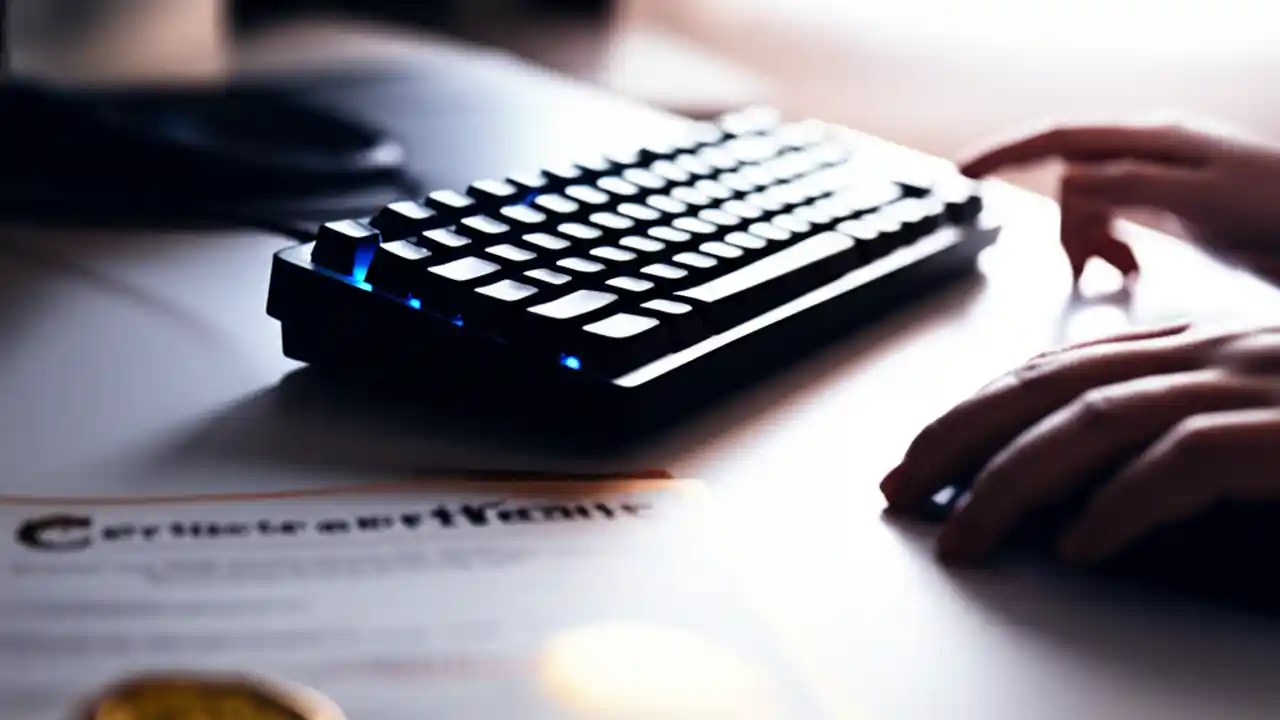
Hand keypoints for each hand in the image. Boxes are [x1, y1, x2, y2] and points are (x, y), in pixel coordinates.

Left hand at [880, 324, 1279, 564]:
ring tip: (964, 535)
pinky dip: (1121, 503)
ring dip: (1011, 480)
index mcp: (1191, 343)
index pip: (1053, 369)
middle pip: (1048, 385)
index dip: (974, 411)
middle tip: (902, 490)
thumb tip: (1077, 481)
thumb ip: (1168, 422)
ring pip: (1093, 418)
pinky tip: (1076, 546)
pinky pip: (1183, 461)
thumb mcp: (1248, 406)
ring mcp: (1245, 384)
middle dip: (958, 439)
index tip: (920, 456)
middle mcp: (1206, 350)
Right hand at [962, 123, 1279, 281]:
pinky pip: (1114, 220)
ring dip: (1088, 244)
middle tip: (1086, 274)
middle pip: (1071, 183)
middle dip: (1067, 229)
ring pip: (1089, 207)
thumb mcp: (1206, 202)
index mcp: (1152, 143)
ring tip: (1118, 276)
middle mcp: (1149, 155)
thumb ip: (1133, 187)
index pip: (1060, 138)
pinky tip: (1131, 270)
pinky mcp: (1171, 206)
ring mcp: (1159, 179)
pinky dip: (1108, 248)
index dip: (1007, 154)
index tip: (963, 174)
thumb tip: (1067, 182)